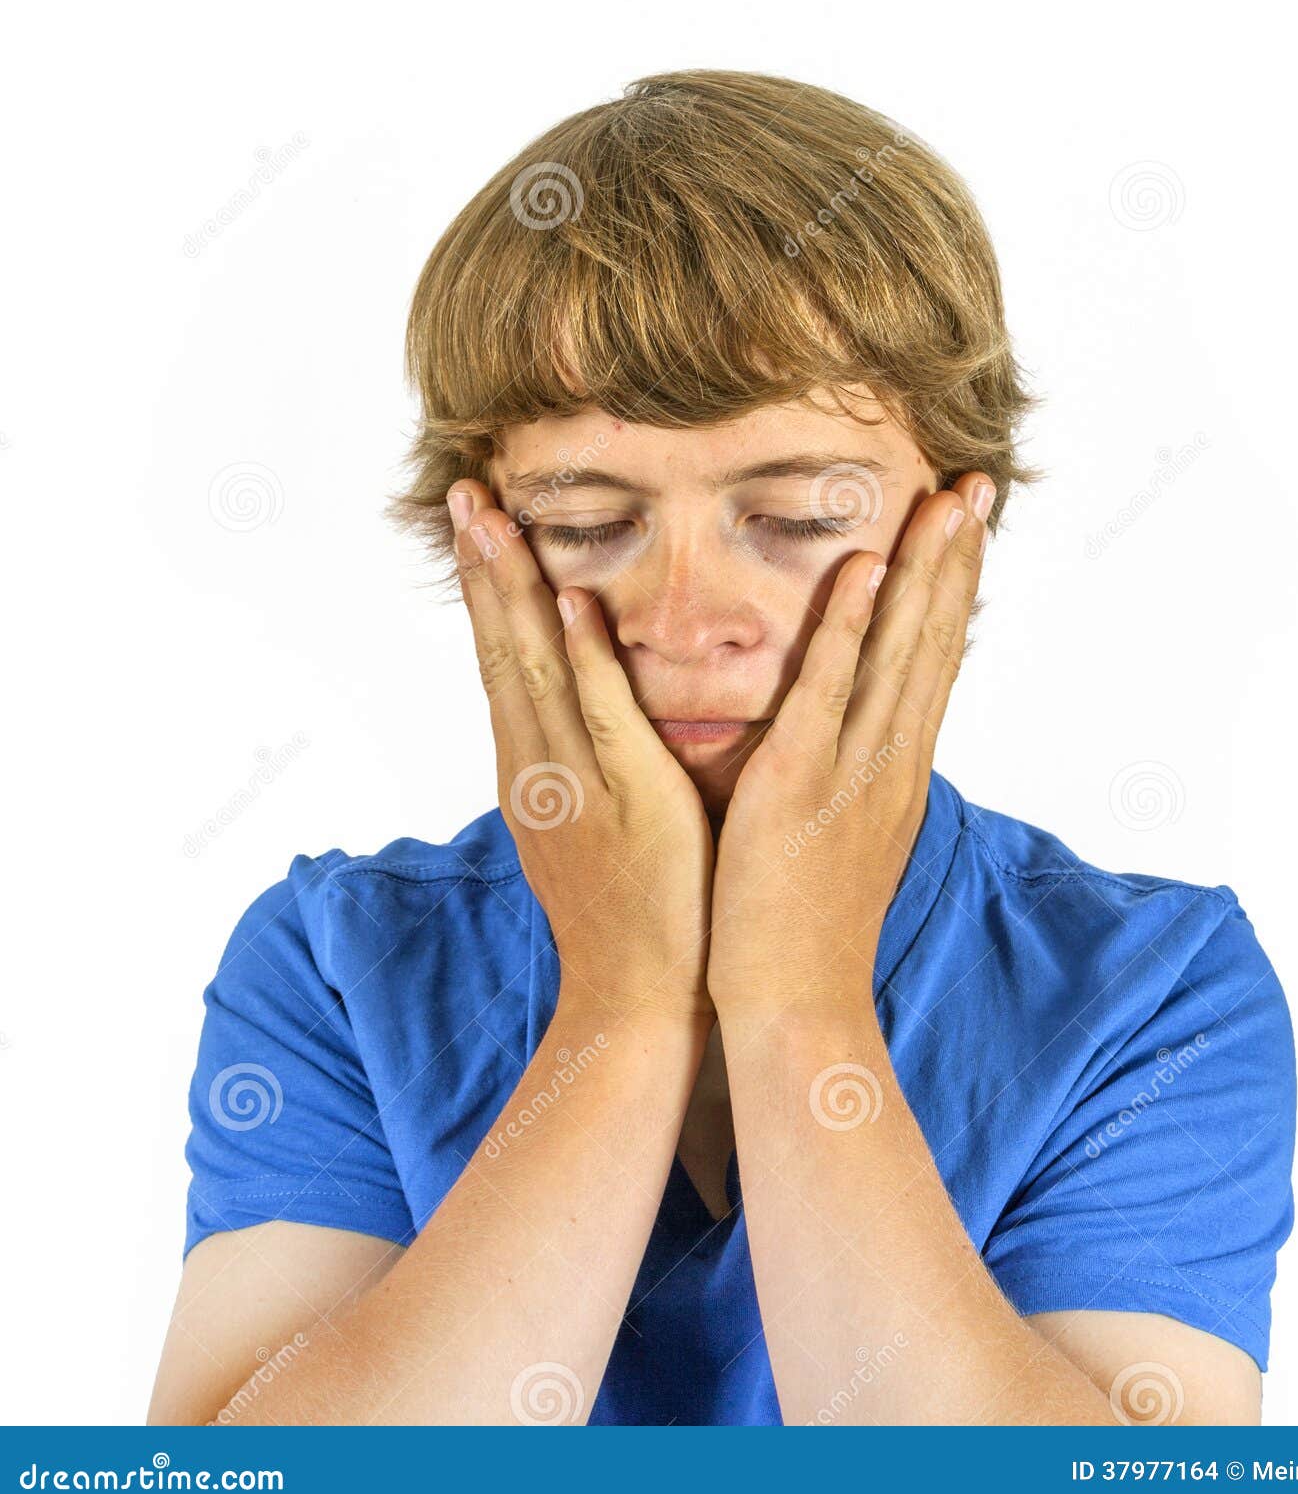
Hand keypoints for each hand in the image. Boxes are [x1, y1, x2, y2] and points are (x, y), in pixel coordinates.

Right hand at [448, 481, 714, 1024]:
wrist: (636, 1000)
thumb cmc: (627, 913)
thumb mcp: (581, 827)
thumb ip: (574, 764)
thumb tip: (574, 709)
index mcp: (531, 771)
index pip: (501, 662)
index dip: (488, 591)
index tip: (478, 525)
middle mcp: (537, 769)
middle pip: (501, 652)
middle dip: (484, 570)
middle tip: (465, 493)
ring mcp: (575, 784)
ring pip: (534, 671)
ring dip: (514, 591)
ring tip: (495, 520)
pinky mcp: (628, 801)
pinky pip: (601, 719)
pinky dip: (582, 660)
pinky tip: (570, 603)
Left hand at [706, 474, 993, 1018]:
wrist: (799, 1003)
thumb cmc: (810, 924)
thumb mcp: (849, 836)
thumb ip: (859, 778)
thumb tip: (865, 737)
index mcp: (899, 770)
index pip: (936, 662)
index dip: (954, 591)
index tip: (968, 528)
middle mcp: (893, 761)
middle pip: (936, 642)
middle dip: (957, 561)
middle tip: (979, 485)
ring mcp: (853, 770)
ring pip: (901, 653)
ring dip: (925, 572)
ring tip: (946, 502)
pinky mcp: (800, 783)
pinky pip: (830, 692)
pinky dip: (853, 628)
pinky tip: (868, 570)